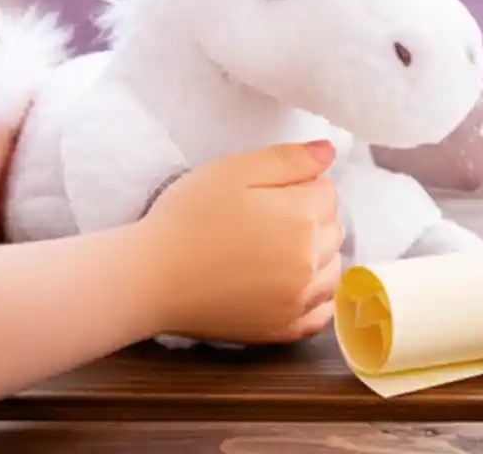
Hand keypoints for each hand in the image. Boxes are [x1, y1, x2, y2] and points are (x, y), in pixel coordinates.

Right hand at [135, 142, 343, 343]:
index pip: (329, 192)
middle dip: (311, 218)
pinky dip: (315, 297)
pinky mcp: (283, 329)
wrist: (149, 277)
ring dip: (317, 256)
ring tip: (277, 251)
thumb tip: (330, 153)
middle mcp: (311, 261)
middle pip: (333, 229)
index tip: (268, 193)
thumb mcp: (235, 170)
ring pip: (332, 269)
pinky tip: (292, 286)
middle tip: (266, 219)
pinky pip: (321, 313)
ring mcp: (299, 300)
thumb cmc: (188, 217)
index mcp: (304, 218)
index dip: (301, 185)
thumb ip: (289, 159)